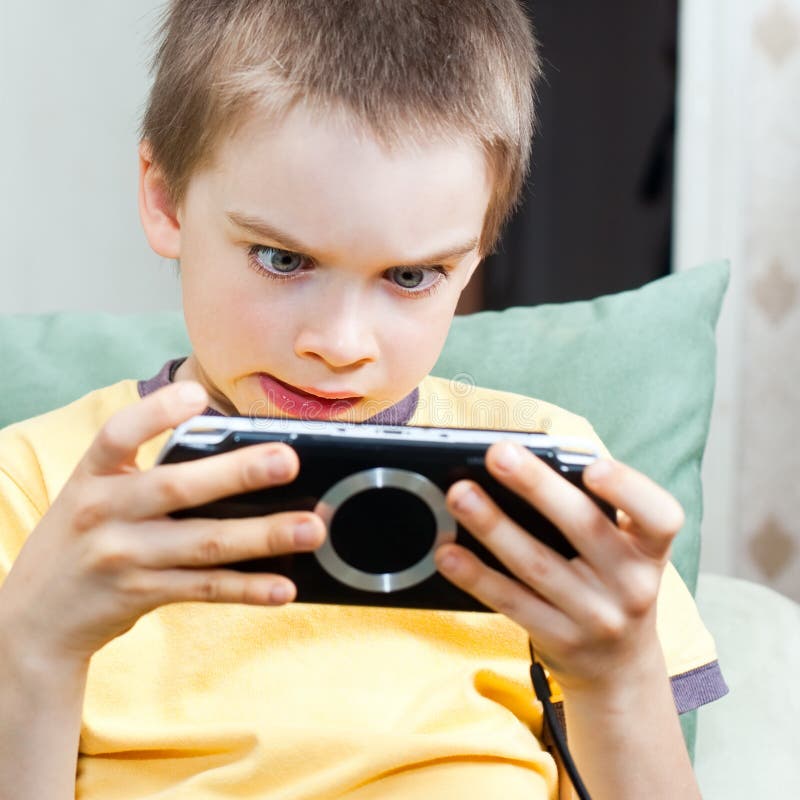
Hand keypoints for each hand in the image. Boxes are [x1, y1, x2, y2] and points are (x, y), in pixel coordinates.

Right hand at [0, 381, 325, 667]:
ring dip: (262, 535)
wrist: (32, 619)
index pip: (118, 434)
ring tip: (310, 528)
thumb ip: (146, 473)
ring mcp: (123, 558)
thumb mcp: (95, 495)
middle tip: (288, 460)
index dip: (156, 412)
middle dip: (236, 473)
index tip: (197, 394)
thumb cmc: (84, 539)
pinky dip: (247, 588)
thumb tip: (234, 456)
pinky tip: (284, 586)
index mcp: (93, 476)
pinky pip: (204, 589)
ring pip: (203, 544)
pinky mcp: (140, 595)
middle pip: (175, 488)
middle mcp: (104, 512)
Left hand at [434, 441, 683, 692]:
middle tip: (498, 455)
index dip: (628, 490)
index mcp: (650, 549)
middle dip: (537, 486)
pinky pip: (511, 602)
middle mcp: (632, 584)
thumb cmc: (612, 583)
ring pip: (536, 565)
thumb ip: (592, 511)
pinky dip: (476, 576)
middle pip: (583, 528)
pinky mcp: (559, 640)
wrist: (619, 667)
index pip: (660, 516)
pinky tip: (448, 553)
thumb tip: (526, 465)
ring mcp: (596, 618)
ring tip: (459, 495)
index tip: (593, 468)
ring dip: (493, 526)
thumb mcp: (624, 551)